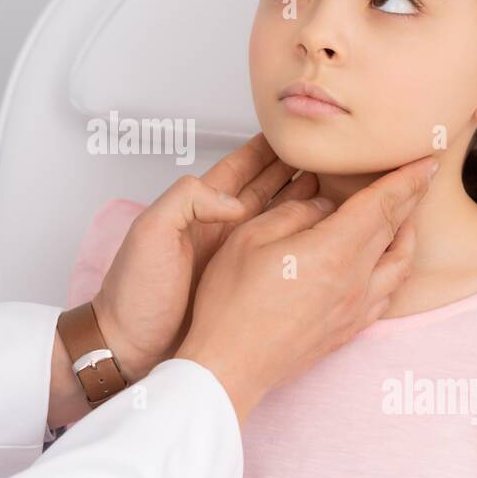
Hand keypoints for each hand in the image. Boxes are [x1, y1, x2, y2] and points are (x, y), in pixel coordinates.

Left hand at [91, 134, 320, 379]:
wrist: (130, 347)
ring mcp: (237, 256)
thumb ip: (187, 200)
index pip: (242, 166)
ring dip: (310, 200)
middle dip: (300, 167)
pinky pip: (280, 254)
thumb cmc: (134, 291)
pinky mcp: (247, 285)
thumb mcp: (150, 231)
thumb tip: (237, 203)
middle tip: (336, 153)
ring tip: (345, 184)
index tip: (300, 130)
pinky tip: (329, 234)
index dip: (269, 146)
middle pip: (269, 187)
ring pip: (281, 218)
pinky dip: (304, 240)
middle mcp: (222, 227)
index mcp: (198, 207)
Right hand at [177, 155, 437, 424]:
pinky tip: (384, 263)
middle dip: (411, 197)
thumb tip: (322, 205)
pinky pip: (387, 293)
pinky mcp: (348, 330)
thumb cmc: (231, 304)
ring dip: (407, 234)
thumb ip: (295, 213)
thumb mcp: (251, 237)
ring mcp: (355, 309)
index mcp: (333, 251)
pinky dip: (394, 268)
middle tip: (421, 176)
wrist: (229, 366)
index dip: (407, 178)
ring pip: (400, 265)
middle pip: (396, 229)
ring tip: (405, 217)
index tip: (425, 159)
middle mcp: (355, 280)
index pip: (383, 204)